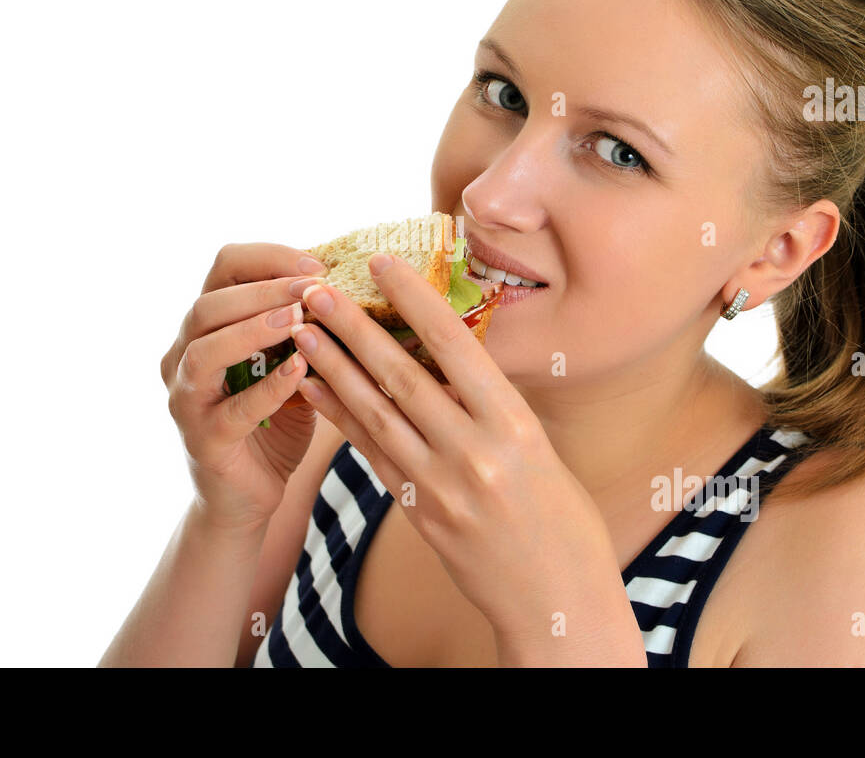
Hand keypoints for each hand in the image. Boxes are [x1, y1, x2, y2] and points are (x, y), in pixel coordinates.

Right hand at [162, 243, 329, 533]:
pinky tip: (301, 371)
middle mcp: (182, 356)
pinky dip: (267, 387)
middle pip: (209, 304)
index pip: (223, 268)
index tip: (318, 264)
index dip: (268, 257)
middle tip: (313, 286)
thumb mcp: (291, 364)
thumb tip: (353, 286)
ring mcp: (186, 400)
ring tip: (299, 318)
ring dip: (253, 328)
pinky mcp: (203, 440)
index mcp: (205, 327)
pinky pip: (232, 410)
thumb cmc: (272, 421)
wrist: (247, 497)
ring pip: (204, 350)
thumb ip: (304, 329)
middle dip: (264, 289)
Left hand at [289, 253, 627, 644]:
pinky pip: (370, 455)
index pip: (456, 347)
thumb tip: (450, 360)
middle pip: (402, 376)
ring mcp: (440, 487)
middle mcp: (474, 452)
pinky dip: (340, 418)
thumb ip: (493, 409)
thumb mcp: (541, 449)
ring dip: (333, 368)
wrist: (558, 601)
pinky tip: (313, 389)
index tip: (382, 263)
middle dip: (354, 328)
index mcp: (514, 424)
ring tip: (301, 330)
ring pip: (375, 414)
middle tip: (316, 288)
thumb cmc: (564, 519)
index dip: (415, 301)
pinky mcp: (419, 514)